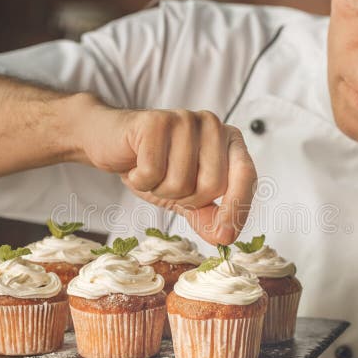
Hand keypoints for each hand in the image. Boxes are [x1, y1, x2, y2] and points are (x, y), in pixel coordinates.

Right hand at [73, 94, 256, 244]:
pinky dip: (140, 180)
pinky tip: (136, 165)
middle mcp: (212, 124)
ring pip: (181, 182)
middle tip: (167, 184)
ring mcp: (184, 119)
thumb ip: (208, 216)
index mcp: (229, 139)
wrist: (110, 143)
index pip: (246, 175)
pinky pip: (153, 172)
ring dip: (159, 189)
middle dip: (184, 198)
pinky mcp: (155, 121)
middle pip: (212, 186)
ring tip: (150, 172)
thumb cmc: (153, 165)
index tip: (225, 237)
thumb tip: (224, 238)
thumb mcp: (185, 196)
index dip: (237, 209)